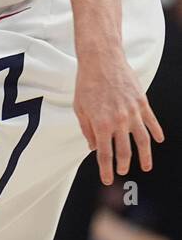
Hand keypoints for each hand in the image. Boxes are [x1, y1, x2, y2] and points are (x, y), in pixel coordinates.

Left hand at [75, 54, 163, 184]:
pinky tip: (159, 141)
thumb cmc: (87, 83)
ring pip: (143, 140)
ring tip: (146, 166)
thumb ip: (87, 130)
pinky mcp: (142, 103)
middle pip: (124, 150)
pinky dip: (156, 133)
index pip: (104, 153)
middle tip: (123, 172)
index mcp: (101, 124)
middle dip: (124, 164)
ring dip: (145, 155)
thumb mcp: (80, 109)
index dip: (106, 169)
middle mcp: (119, 121)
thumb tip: (93, 147)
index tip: (107, 178)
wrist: (102, 61)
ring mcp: (133, 113)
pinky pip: (152, 122)